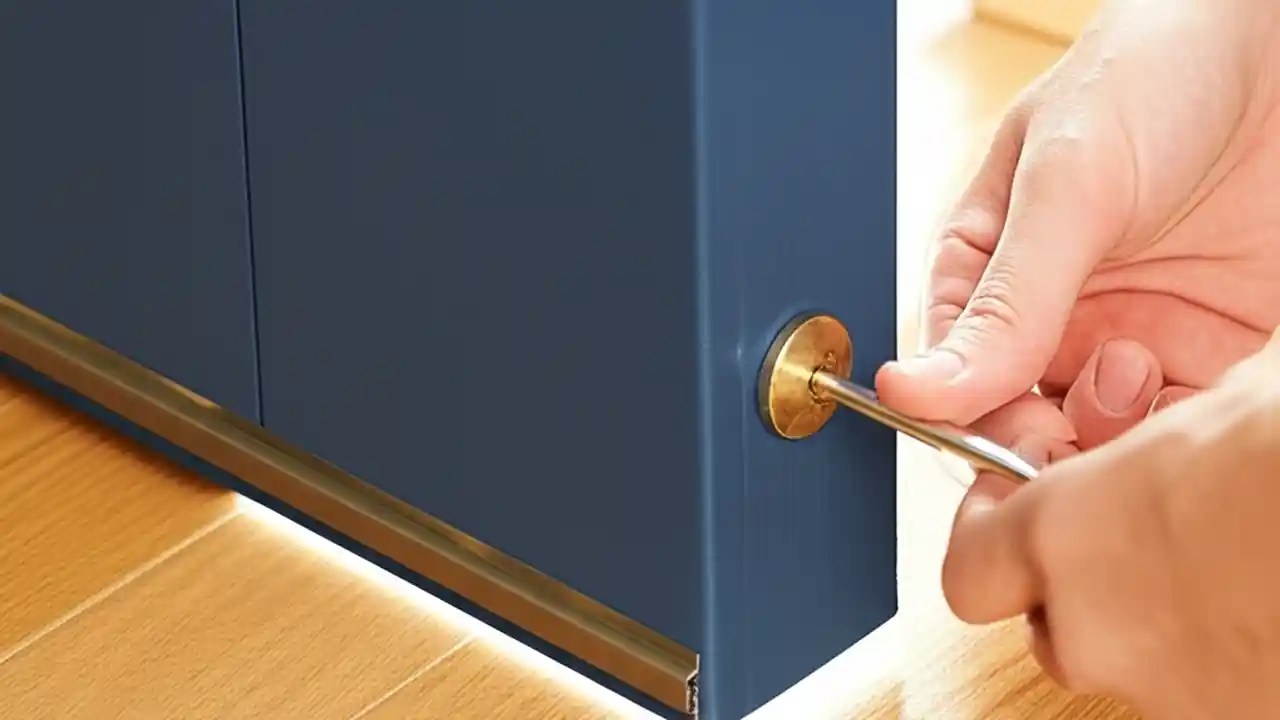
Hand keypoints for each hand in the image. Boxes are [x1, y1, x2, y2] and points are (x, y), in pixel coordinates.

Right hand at [877, 0, 1279, 453]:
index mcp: (991, 272)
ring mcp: (1138, 336)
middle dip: (1040, 443)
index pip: (956, 377)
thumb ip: (1001, 301)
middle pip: (1023, 425)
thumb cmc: (1156, 72)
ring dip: (1115, 436)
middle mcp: (1057, 316)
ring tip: (1141, 365)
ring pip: (1103, 442)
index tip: (1000, 437)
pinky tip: (1193, 387)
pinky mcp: (1217, 352)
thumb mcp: (1063, 181)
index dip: (967, 421)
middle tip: (1064, 431)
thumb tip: (912, 389)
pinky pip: (1187, 425)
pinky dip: (1186, 430)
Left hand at [941, 332, 1279, 717]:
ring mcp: (1181, 694)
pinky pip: (1208, 690)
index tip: (1012, 500)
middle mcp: (1105, 627)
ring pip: (1131, 664)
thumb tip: (1140, 386)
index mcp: (1074, 534)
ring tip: (1221, 556)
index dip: (985, 533)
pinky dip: (1225, 653)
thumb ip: (1161, 414)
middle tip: (1128, 534)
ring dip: (1154, 619)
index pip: (969, 567)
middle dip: (1076, 583)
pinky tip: (1263, 594)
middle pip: (1047, 625)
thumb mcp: (1244, 387)